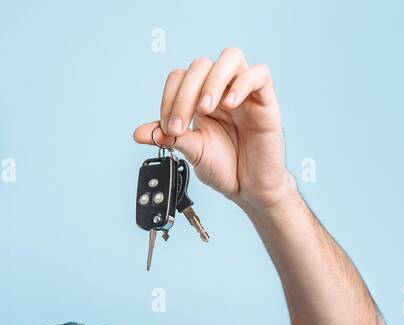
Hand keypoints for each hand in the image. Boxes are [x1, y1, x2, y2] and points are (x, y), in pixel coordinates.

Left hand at [132, 47, 293, 212]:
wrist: (249, 188)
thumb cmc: (225, 167)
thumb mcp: (192, 151)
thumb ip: (169, 138)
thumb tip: (137, 133)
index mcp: (201, 99)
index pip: (180, 77)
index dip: (170, 98)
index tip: (168, 130)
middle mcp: (222, 90)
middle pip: (200, 65)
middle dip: (185, 94)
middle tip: (180, 126)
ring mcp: (245, 92)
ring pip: (231, 57)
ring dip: (212, 80)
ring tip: (205, 109)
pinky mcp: (266, 101)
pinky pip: (260, 74)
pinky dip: (242, 84)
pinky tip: (229, 104)